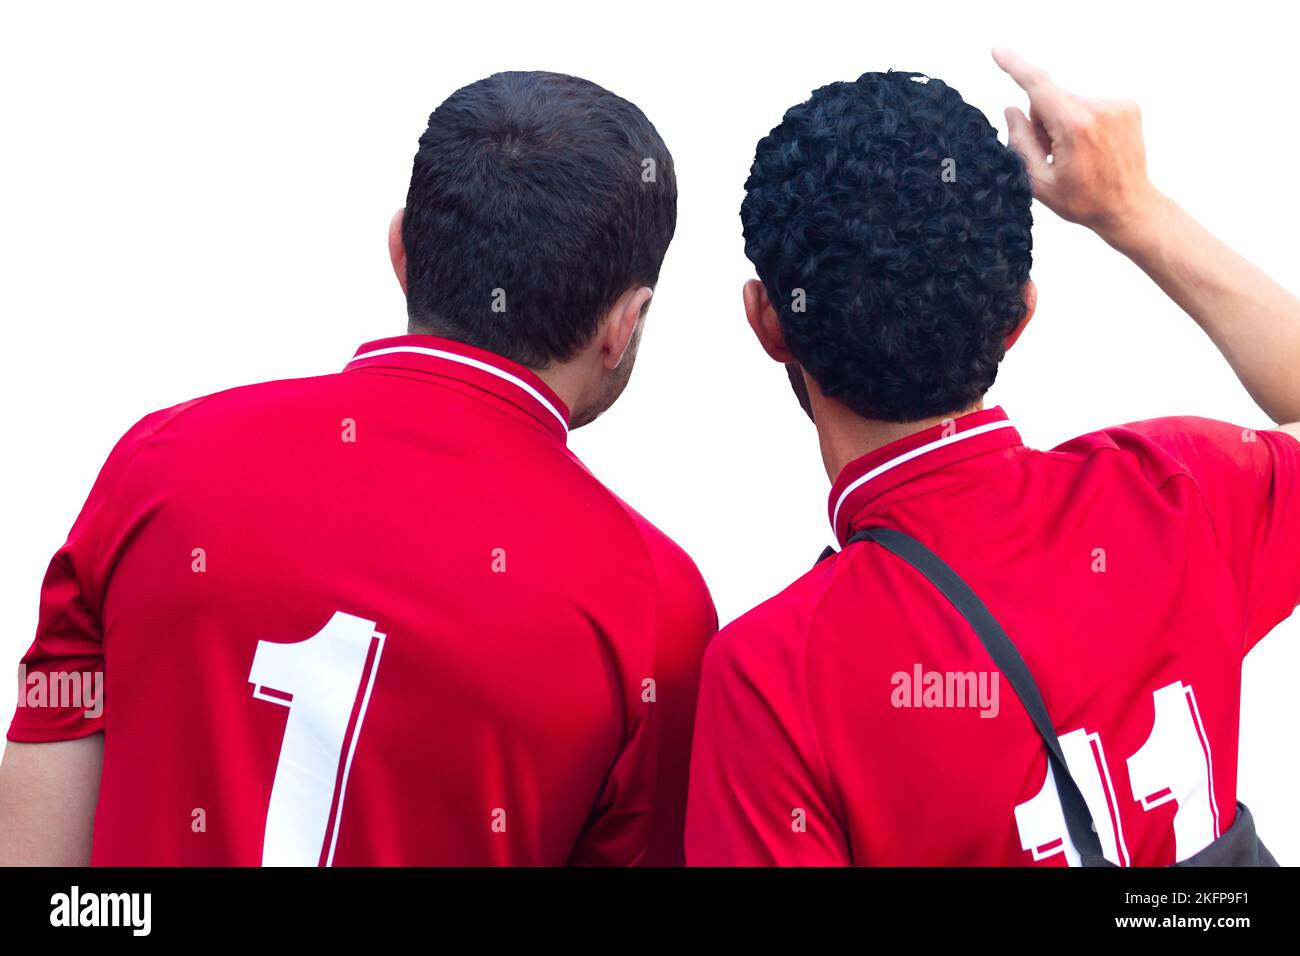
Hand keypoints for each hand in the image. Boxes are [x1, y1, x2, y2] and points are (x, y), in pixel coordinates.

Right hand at [993, 48, 1163, 243]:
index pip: (1038, 86)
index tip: (998, 52)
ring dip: (1063, 122)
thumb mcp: (1039, 182)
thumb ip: (1020, 142)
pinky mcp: (1127, 106)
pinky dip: (1082, 121)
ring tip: (1075, 154)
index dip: (1015, 66)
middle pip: (1051, 98)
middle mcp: (1098, 108)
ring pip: (1069, 101)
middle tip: (1053, 154)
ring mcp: (1116, 105)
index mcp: (1075, 127)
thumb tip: (1012, 109)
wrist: (1129, 207)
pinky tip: (1091, 146)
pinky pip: (1088, 104)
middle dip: (1043, 120)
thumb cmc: (1083, 201)